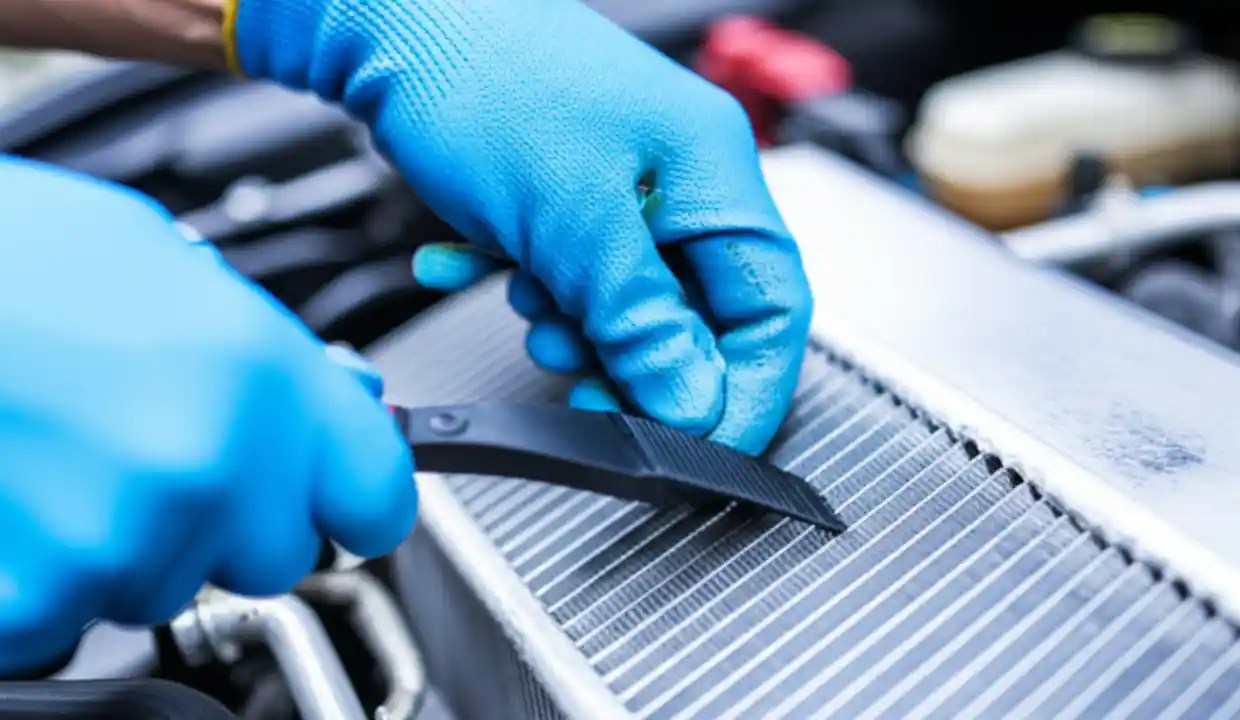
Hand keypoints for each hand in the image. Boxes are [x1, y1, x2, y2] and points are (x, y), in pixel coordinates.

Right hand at [0, 157, 415, 673]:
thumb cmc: (9, 254)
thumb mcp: (170, 264)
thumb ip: (274, 352)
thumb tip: (346, 398)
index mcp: (261, 375)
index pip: (381, 498)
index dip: (354, 497)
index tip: (334, 494)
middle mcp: (208, 466)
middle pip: (280, 556)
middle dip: (232, 516)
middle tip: (153, 447)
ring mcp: (120, 539)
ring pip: (173, 588)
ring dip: (130, 542)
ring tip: (63, 454)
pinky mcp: (34, 597)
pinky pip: (71, 626)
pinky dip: (40, 586)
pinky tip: (18, 504)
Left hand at [230, 0, 813, 454]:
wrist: (384, 15)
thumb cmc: (482, 78)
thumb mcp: (571, 224)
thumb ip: (640, 323)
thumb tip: (693, 403)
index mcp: (712, 174)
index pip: (771, 308)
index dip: (744, 390)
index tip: (699, 446)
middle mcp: (679, 179)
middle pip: (698, 314)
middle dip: (640, 361)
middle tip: (588, 388)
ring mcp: (623, 185)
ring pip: (630, 301)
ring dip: (577, 325)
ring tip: (532, 307)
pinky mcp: (567, 193)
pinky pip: (570, 269)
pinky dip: (528, 282)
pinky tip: (472, 262)